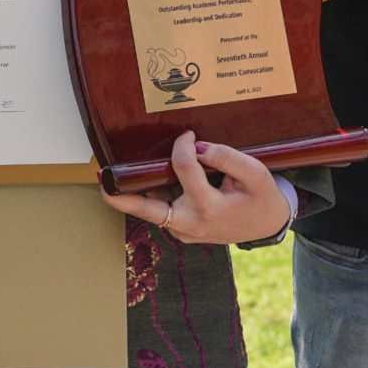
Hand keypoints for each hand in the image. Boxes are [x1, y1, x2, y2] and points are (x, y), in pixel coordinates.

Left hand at [99, 131, 290, 243]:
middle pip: (148, 208)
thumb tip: (198, 148)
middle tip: (101, 180)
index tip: (189, 136)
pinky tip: (144, 179)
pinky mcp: (180, 229)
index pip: (184, 170)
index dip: (184, 147)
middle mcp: (190, 224)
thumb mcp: (255, 173)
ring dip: (136, 191)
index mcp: (209, 210)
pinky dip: (153, 193)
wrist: (267, 225)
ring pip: (152, 208)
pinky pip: (162, 209)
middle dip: (121, 197)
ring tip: (111, 176)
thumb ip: (228, 157)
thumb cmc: (261, 198)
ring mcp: (183, 230)